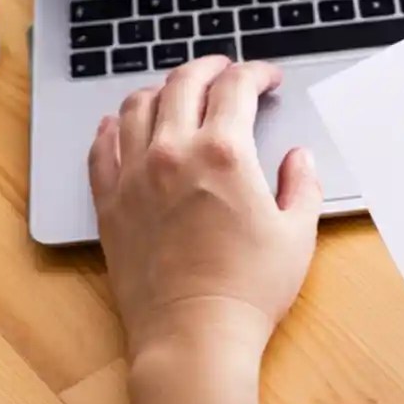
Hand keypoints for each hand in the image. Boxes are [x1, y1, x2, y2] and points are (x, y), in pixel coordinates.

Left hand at [88, 56, 322, 360]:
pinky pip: (100, 148)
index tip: (267, 78)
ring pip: (137, 106)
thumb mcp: (298, 233)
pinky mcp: (110, 204)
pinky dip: (112, 125)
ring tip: (177, 92)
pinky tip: (120, 122)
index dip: (256, 72)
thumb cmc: (249, 290)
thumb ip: (302, 184)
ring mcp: (134, 176)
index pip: (236, 87)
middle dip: (209, 67)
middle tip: (225, 69)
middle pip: (183, 84)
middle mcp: (173, 153)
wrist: (194, 335)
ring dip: (161, 89)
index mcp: (224, 153)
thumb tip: (299, 158)